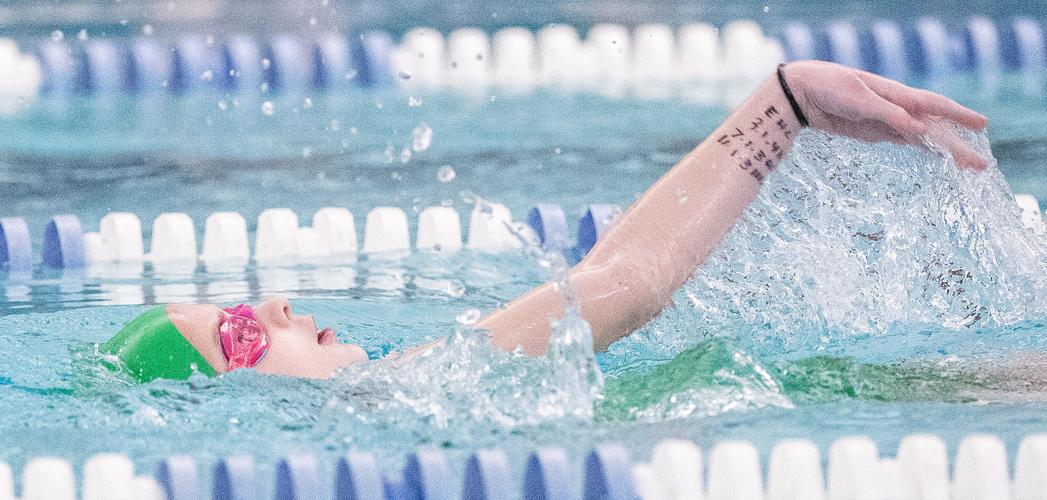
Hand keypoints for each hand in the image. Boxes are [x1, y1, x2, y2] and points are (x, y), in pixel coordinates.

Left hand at [783, 61, 989, 169]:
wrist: (806, 93)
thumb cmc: (833, 88)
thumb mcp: (860, 100)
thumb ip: (890, 115)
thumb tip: (919, 130)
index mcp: (898, 95)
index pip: (935, 106)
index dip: (959, 115)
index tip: (982, 125)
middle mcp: (900, 108)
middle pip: (935, 129)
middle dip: (958, 146)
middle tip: (981, 164)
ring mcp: (890, 122)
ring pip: (925, 138)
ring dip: (946, 151)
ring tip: (968, 166)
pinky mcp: (878, 133)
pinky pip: (908, 142)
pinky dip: (926, 150)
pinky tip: (940, 158)